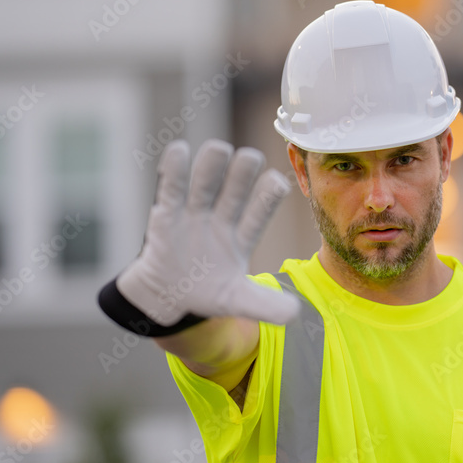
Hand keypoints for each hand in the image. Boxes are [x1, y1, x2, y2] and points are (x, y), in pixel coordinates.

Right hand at [115, 139, 299, 325]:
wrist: (167, 297)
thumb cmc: (207, 292)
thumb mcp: (237, 301)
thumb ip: (264, 305)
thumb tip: (295, 313)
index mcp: (243, 236)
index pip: (261, 211)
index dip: (268, 197)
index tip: (276, 184)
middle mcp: (223, 218)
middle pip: (236, 189)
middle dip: (242, 173)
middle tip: (249, 158)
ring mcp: (195, 214)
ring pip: (206, 183)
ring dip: (211, 166)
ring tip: (218, 150)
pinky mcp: (167, 214)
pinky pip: (172, 189)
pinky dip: (174, 170)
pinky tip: (179, 149)